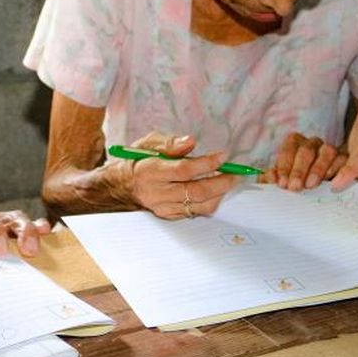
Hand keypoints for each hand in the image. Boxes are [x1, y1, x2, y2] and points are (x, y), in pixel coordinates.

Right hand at [122, 132, 238, 218]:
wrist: (122, 185)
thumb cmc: (138, 161)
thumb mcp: (149, 143)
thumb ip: (171, 143)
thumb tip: (190, 141)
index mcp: (151, 171)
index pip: (184, 170)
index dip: (207, 163)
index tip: (223, 156)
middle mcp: (157, 192)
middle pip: (196, 191)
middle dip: (221, 182)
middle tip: (235, 173)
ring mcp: (164, 207)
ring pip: (200, 206)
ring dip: (219, 194)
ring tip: (227, 181)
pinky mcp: (169, 215)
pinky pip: (196, 212)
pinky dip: (209, 202)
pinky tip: (213, 190)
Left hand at [267, 132, 345, 191]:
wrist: (319, 186)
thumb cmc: (296, 180)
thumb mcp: (283, 179)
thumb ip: (273, 178)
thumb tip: (269, 176)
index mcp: (295, 143)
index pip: (288, 148)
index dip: (284, 166)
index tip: (281, 183)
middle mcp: (312, 143)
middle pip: (306, 150)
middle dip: (298, 170)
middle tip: (294, 187)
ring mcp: (329, 149)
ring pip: (327, 151)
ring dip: (317, 169)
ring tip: (310, 185)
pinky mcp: (344, 158)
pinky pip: (342, 160)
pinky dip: (335, 170)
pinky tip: (329, 183)